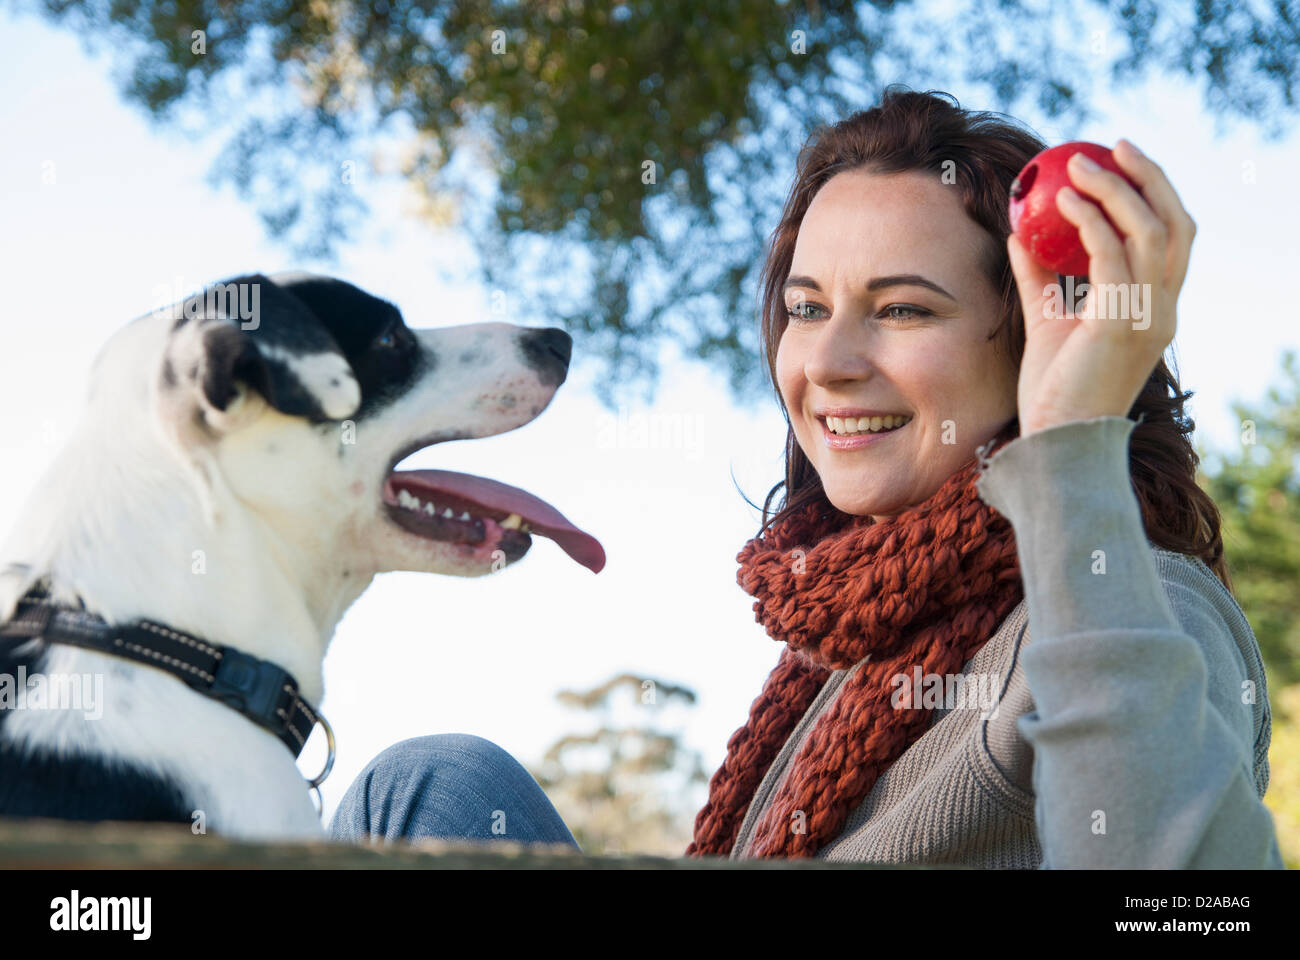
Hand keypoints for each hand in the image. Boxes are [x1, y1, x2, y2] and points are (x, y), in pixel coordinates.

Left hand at [1007, 139, 1196, 436]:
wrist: (1056, 443)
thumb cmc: (1053, 393)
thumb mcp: (1047, 323)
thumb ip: (1039, 280)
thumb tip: (1018, 236)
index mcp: (1155, 310)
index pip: (1172, 240)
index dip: (1154, 195)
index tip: (1121, 164)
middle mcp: (1163, 310)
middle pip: (1176, 224)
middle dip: (1150, 177)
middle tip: (1113, 146)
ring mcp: (1148, 316)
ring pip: (1150, 230)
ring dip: (1115, 188)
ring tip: (1077, 165)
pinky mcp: (1121, 323)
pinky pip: (1113, 255)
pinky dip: (1092, 220)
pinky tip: (1065, 201)